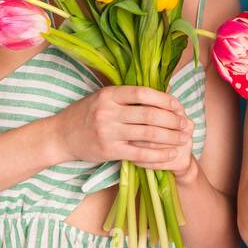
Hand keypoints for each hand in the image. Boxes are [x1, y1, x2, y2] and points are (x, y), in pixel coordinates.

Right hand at [56, 85, 195, 171]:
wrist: (60, 136)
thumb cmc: (85, 114)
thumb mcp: (102, 98)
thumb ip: (126, 97)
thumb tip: (159, 95)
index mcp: (109, 94)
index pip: (143, 93)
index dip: (164, 99)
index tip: (178, 105)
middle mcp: (108, 112)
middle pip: (149, 114)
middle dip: (172, 120)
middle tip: (186, 123)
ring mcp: (108, 132)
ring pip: (147, 133)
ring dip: (170, 136)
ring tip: (184, 138)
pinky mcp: (109, 151)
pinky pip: (140, 153)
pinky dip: (158, 154)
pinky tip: (170, 154)